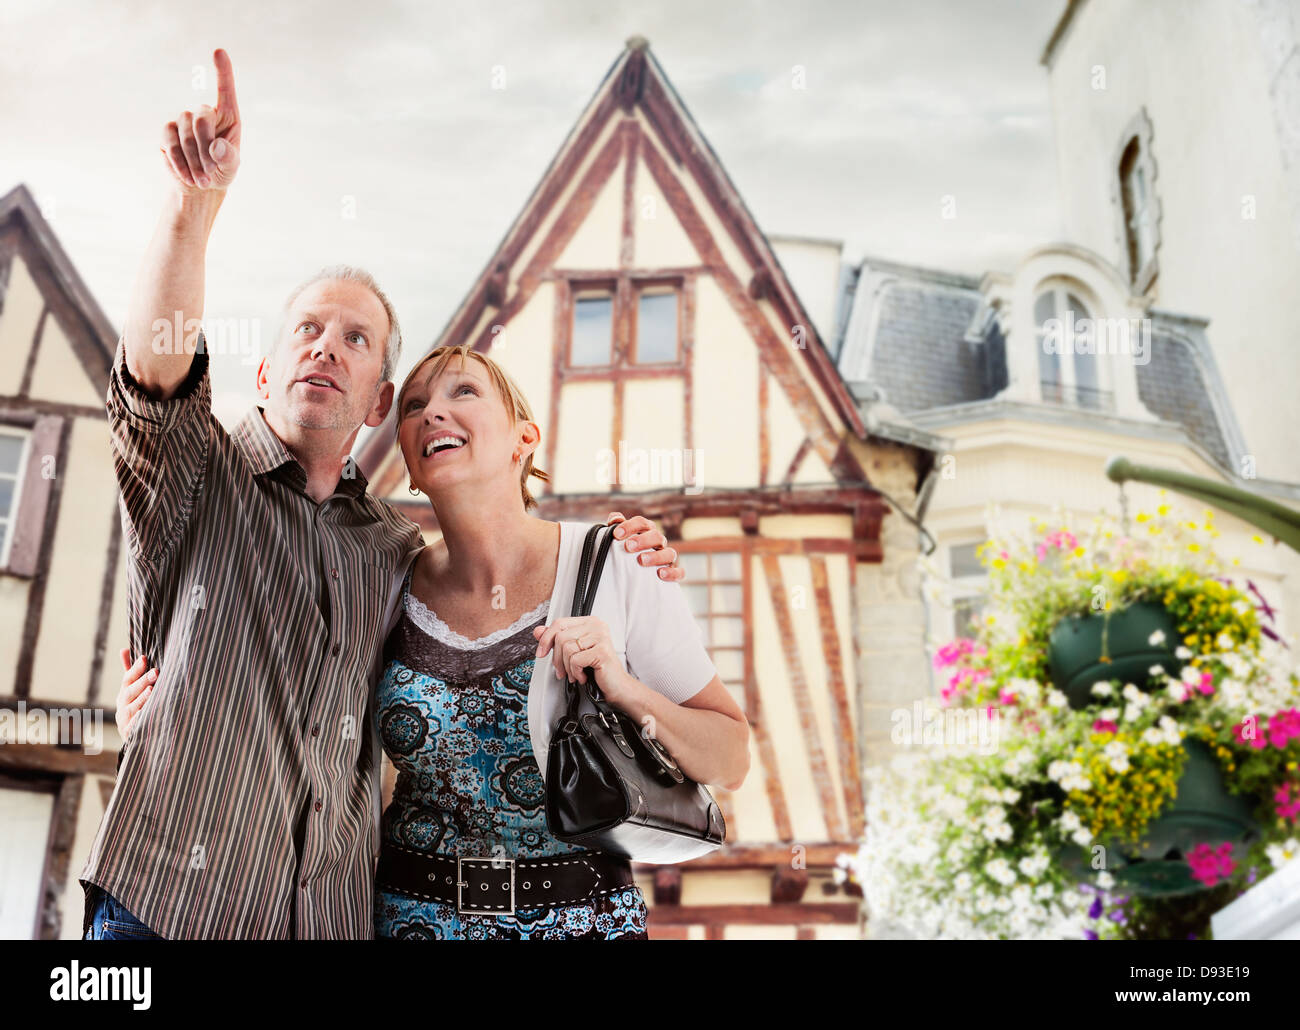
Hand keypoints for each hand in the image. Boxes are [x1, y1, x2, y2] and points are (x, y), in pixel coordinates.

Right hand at [115, 648, 157, 740]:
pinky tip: (147, 714)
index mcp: (124, 693)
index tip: (144, 658)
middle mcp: (122, 705)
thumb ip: (130, 671)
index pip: (128, 679)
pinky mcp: (130, 732)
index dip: (135, 669)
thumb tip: (124, 649)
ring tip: (152, 690)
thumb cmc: (133, 706)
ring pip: (133, 708)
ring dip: (142, 699)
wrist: (130, 735)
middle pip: (131, 692)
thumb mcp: (130, 689)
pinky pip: (135, 726)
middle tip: (156, 671)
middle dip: (143, 681)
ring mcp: (125, 719)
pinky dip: (140, 720)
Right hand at [161, 48, 240, 192]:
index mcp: (227, 117)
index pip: (225, 90)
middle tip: (211, 171)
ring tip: (202, 179)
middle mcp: (205, 113)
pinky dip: (179, 161)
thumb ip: (229, 158)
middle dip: (205, 146)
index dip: (222, 71)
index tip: (219, 51)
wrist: (199, 185)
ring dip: (193, 158)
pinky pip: (169, 141)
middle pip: (201, 117)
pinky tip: (188, 176)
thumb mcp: (231, 169)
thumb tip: (216, 146)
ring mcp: (184, 120)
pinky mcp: (168, 132)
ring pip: (183, 130)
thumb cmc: (220, 172)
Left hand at [532, 617, 630, 699]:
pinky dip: (575, 672)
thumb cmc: (597, 669)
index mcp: (589, 622)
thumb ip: (556, 640)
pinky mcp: (602, 651)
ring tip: (576, 673)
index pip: (560, 623)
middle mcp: (596, 626)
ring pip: (567, 648)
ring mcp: (601, 637)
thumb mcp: (573, 652)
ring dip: (567, 667)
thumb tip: (538, 631)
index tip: (541, 652)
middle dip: (557, 659)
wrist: (616, 685)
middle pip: (561, 636)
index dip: (546, 638)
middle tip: (563, 670)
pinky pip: (576, 660)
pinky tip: (583, 675)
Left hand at [604, 511, 682, 581]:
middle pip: (656, 536)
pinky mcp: (673, 573)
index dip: (630, 526)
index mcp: (646, 531)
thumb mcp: (618, 540)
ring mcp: (667, 557)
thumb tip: (615, 519)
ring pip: (669, 553)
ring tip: (641, 560)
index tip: (617, 534)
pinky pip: (679, 572)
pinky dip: (672, 572)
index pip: (641, 523)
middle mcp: (658, 542)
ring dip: (656, 556)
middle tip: (628, 546)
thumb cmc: (624, 553)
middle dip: (643, 540)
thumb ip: (615, 527)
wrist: (631, 575)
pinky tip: (660, 573)